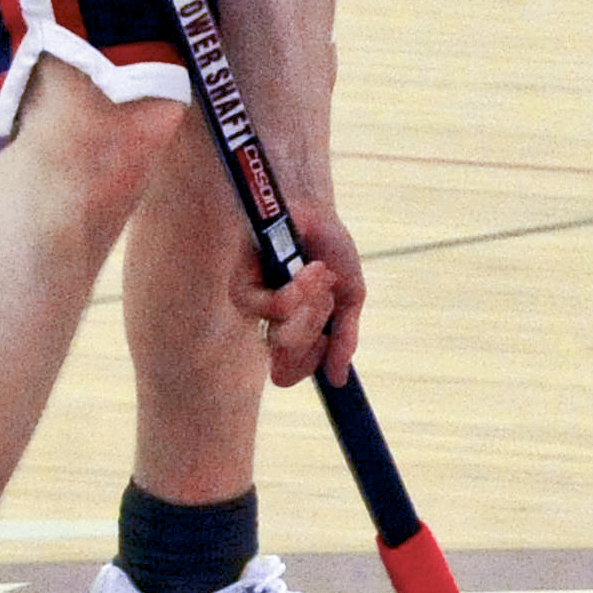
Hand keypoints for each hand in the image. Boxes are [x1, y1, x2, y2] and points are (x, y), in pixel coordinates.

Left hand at [227, 202, 367, 387]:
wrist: (314, 210)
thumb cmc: (326, 248)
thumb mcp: (349, 296)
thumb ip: (344, 338)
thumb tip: (338, 381)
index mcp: (292, 328)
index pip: (291, 370)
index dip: (312, 362)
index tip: (328, 341)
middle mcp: (268, 322)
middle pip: (289, 356)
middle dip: (317, 327)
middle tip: (326, 295)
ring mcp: (255, 305)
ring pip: (285, 336)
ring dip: (313, 306)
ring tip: (318, 272)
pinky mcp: (242, 287)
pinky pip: (277, 308)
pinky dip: (300, 290)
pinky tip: (310, 268)